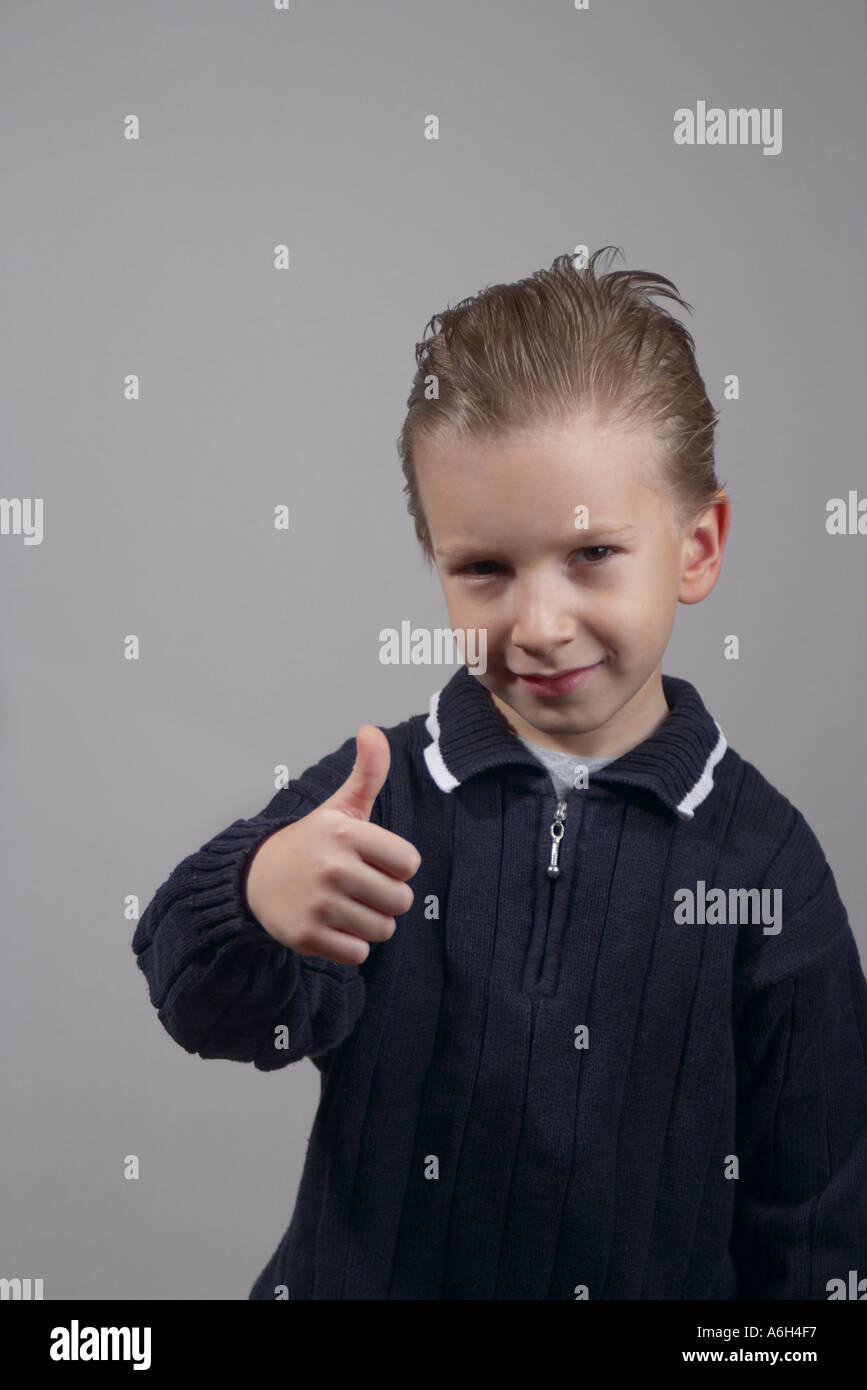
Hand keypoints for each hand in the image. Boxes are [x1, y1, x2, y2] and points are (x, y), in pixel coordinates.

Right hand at [244, 725, 421, 964]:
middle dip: (387, 897)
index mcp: (345, 833)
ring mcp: (318, 904)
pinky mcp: (307, 937)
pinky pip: (359, 953)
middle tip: (360, 886)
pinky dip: (352, 945)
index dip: (396, 865)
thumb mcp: (339, 807)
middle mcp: (332, 868)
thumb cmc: (312, 842)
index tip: (373, 860)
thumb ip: (366, 772)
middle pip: (400, 900)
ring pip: (383, 930)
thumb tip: (372, 730)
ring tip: (347, 905)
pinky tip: (333, 925)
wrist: (255, 878)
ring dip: (371, 922)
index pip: (409, 863)